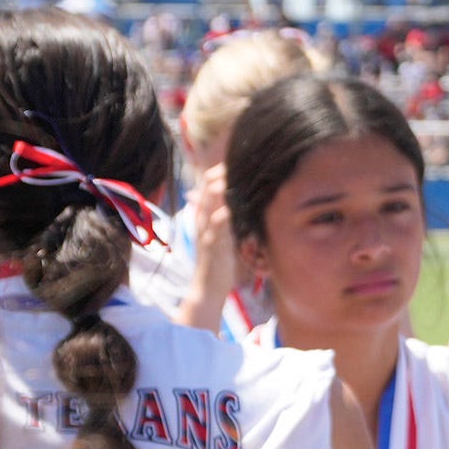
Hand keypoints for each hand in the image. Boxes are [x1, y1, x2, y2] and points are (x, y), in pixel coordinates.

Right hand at [179, 165, 240, 327]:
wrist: (208, 288)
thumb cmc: (221, 261)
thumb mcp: (226, 233)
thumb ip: (231, 216)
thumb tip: (243, 201)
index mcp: (204, 213)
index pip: (209, 182)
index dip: (222, 168)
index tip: (242, 159)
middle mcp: (202, 218)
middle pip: (209, 185)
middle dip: (226, 172)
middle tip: (245, 163)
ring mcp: (206, 230)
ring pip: (211, 201)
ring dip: (226, 188)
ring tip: (240, 176)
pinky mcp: (212, 244)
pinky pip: (218, 225)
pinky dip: (227, 213)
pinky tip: (237, 205)